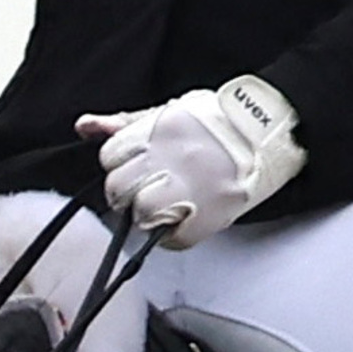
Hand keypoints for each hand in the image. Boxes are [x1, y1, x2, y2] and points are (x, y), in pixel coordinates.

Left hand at [76, 75, 305, 247]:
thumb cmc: (218, 123)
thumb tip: (85, 126)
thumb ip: (124, 122)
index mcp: (158, 132)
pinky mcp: (208, 217)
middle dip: (127, 191)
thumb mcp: (168, 112)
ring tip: (166, 203)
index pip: (110, 156)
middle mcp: (170, 160)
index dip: (118, 164)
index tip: (134, 166)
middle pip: (118, 189)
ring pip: (141, 215)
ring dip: (147, 213)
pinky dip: (173, 234)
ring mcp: (190, 190)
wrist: (267, 134)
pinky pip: (172, 240)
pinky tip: (183, 217)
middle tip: (148, 186)